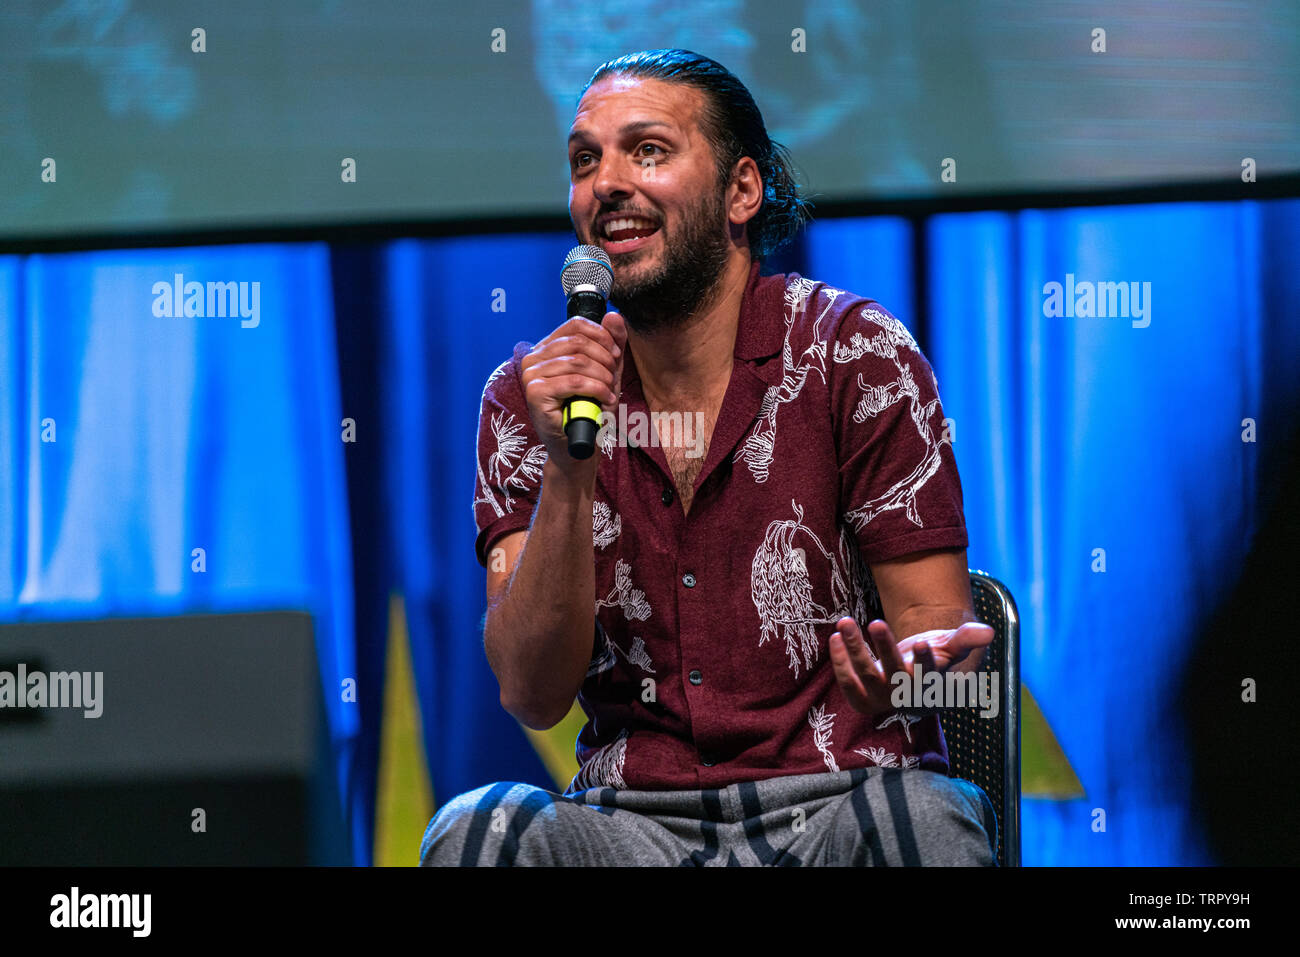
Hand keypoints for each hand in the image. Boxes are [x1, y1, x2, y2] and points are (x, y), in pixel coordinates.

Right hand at [520, 311, 626, 468]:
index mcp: (547, 348)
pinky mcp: (535, 392)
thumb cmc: (589, 407)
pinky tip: (604, 400)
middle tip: (613, 379)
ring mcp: (531, 374)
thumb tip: (613, 315)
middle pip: (578, 342)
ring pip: (578, 362)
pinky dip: (596, 390)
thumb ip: (611, 343)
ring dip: (602, 378)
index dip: (601, 336)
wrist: (578, 443)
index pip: (575, 325)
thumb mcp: (606, 370)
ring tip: (609, 392)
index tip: (615, 356)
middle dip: (604, 360)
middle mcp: (534, 357)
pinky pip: (574, 382)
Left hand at [828, 617, 993, 715]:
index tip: (921, 642)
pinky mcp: (861, 699)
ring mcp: (881, 698)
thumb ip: (967, 638)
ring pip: (866, 676)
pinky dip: (839, 662)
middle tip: (876, 621)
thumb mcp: (951, 647)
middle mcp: (904, 694)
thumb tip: (988, 631)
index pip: (929, 675)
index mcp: (929, 683)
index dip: (925, 661)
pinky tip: (836, 637)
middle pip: (893, 673)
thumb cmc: (933, 659)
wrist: (912, 684)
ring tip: (845, 622)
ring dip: (854, 649)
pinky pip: (847, 683)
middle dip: (884, 648)